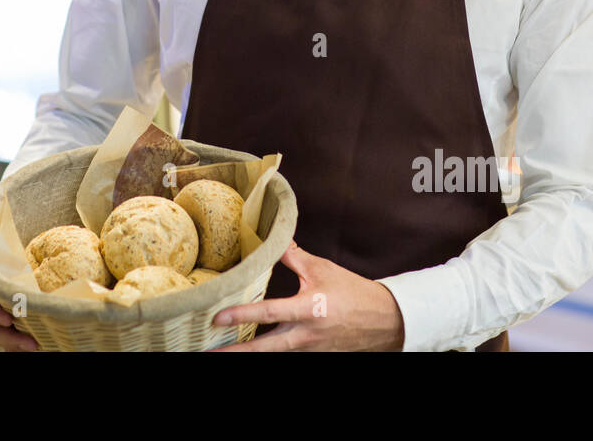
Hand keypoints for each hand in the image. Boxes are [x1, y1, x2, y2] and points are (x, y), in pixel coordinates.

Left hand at [207, 242, 403, 350]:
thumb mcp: (322, 270)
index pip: (269, 312)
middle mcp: (306, 335)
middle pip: (264, 348)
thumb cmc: (353, 292)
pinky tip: (248, 350)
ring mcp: (310, 350)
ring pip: (273, 355)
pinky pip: (286, 355)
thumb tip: (272, 237)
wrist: (385, 321)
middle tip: (207, 352)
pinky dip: (268, 353)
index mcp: (308, 309)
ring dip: (248, 355)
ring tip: (220, 353)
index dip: (242, 315)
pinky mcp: (313, 355)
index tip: (216, 318)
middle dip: (235, 353)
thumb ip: (293, 256)